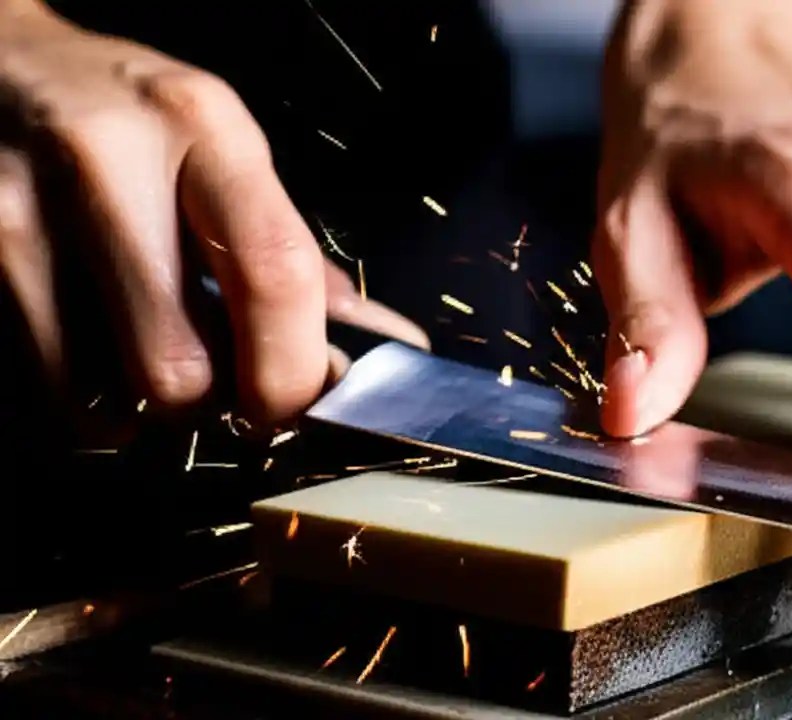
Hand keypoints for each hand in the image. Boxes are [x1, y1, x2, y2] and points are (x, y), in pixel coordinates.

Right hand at [0, 2, 426, 429]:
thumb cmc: (122, 112)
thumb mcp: (216, 145)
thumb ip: (286, 244)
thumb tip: (369, 343)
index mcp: (204, 130)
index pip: (274, 272)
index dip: (293, 369)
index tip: (299, 401)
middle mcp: (110, 162)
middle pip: (180, 364)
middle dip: (212, 402)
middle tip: (223, 385)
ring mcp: (22, 213)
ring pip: (107, 391)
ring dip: (145, 405)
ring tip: (151, 355)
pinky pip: (50, 391)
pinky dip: (87, 401)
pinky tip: (97, 354)